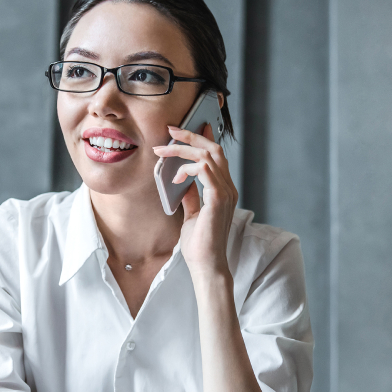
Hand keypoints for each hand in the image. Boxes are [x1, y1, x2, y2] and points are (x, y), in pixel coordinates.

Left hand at [153, 125, 237, 279]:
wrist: (206, 264)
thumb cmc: (200, 244)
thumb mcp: (192, 215)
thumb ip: (191, 197)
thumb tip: (182, 182)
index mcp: (223, 190)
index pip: (217, 155)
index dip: (204, 137)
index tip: (187, 126)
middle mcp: (228, 188)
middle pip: (214, 149)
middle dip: (191, 136)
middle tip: (170, 130)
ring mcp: (225, 193)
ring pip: (208, 155)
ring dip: (182, 150)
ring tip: (163, 151)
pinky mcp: (218, 199)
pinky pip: (204, 170)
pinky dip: (187, 168)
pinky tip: (175, 177)